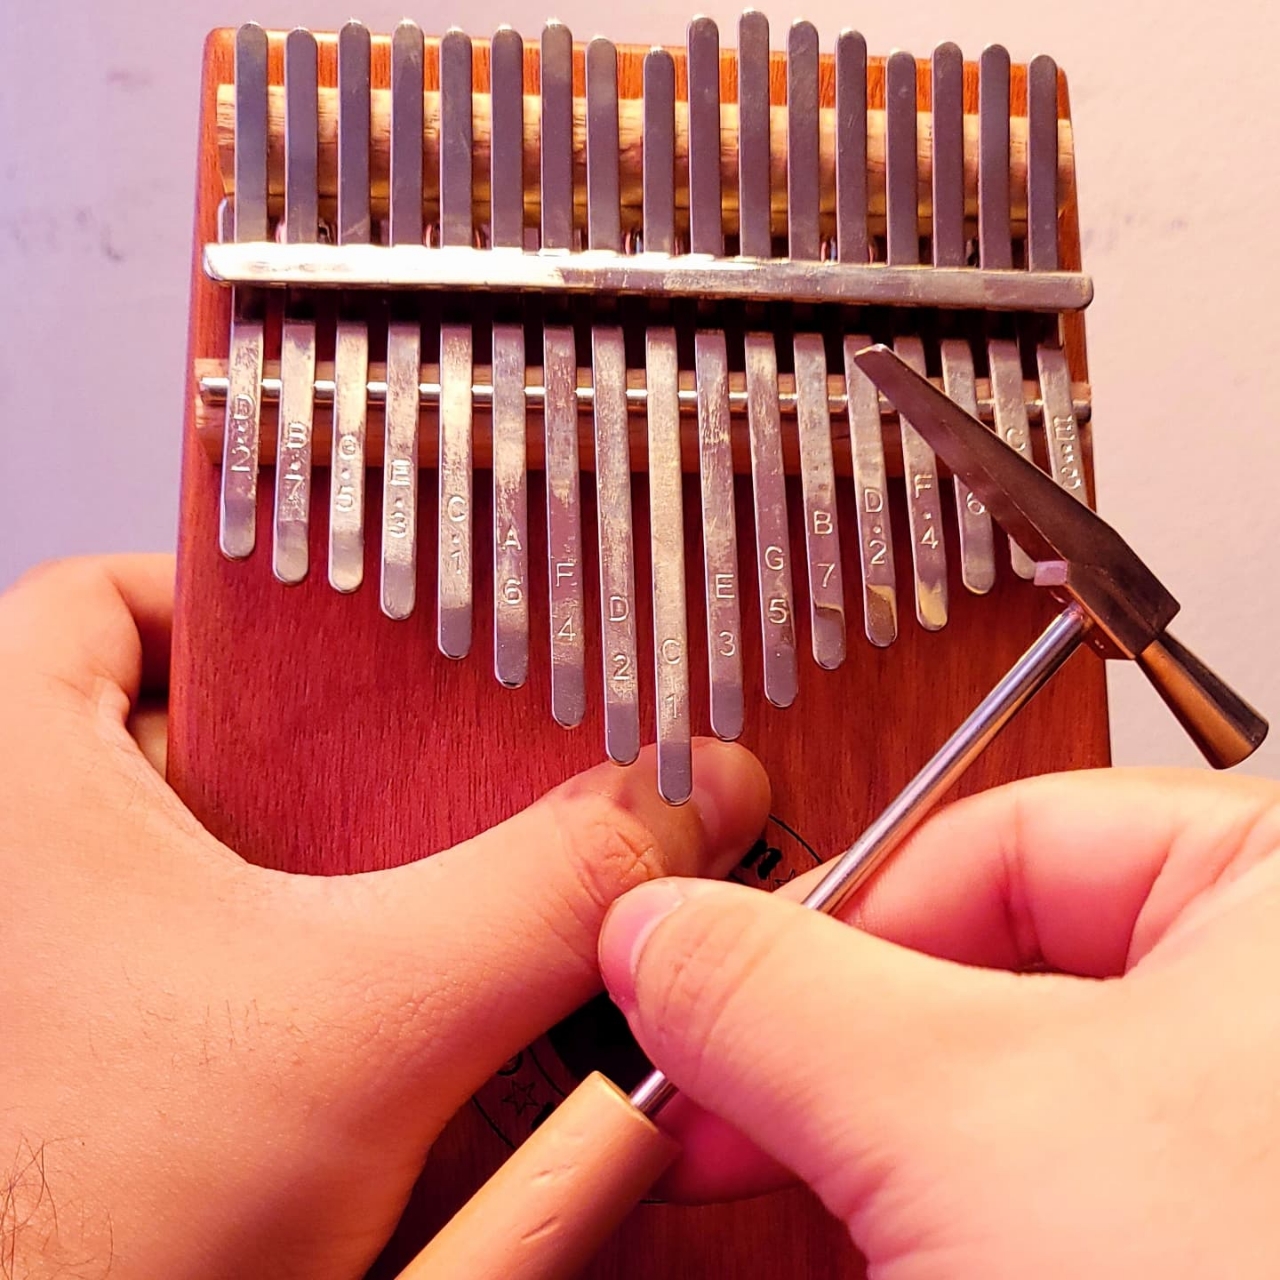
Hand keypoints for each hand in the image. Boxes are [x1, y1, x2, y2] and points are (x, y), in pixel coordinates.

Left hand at [0, 556, 769, 1279]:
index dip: (239, 597)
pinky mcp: (71, 1060)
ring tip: (405, 920)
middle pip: (178, 733)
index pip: (110, 596)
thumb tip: (688, 800)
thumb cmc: (77, 1227)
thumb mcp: (364, 1027)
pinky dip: (284, 979)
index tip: (353, 638)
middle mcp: (13, 865)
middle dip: (314, 762)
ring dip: (310, 883)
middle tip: (419, 786)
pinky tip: (364, 1040)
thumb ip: (548, 897)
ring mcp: (40, 972)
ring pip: (187, 862)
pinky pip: (188, 968)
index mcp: (15, 779)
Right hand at [600, 767, 1279, 1277]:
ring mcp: (1235, 1132)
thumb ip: (778, 996)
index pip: (997, 835)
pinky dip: (935, 1205)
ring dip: (874, 1139)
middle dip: (836, 1053)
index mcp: (1272, 885)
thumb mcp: (964, 1121)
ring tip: (788, 1180)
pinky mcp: (1194, 1227)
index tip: (718, 991)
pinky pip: (1028, 1179)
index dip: (835, 920)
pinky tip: (882, 1239)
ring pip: (998, 1085)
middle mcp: (1263, 1005)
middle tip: (723, 1109)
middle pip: (983, 963)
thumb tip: (661, 931)